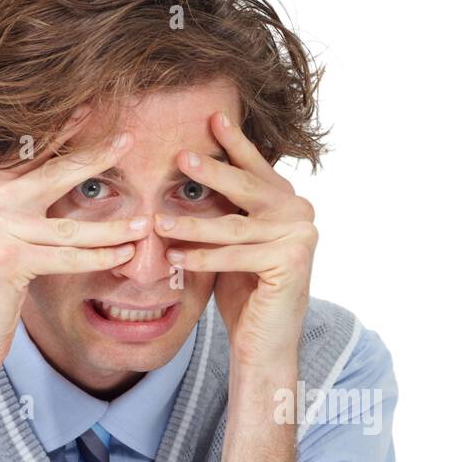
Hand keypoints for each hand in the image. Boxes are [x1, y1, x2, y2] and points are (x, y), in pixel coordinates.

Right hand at [0, 127, 145, 383]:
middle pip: (52, 174)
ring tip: (144, 223)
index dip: (60, 129)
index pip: (29, 153)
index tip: (90, 105)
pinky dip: (98, 257)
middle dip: (94, 156)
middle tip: (128, 139)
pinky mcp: (7, 260)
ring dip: (112, 227)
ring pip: (69, 226)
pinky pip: (66, 256)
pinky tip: (124, 256)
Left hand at [153, 112, 316, 373]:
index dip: (235, 143)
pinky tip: (175, 258)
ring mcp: (301, 237)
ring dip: (192, 223)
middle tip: (180, 156)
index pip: (256, 169)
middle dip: (212, 171)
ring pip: (234, 226)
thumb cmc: (244, 292)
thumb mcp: (231, 242)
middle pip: (246, 189)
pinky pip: (236, 256)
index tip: (212, 117)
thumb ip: (226, 210)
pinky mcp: (292, 262)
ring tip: (158, 220)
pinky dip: (203, 258)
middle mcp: (301, 215)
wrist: (265, 343)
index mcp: (289, 203)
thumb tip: (189, 169)